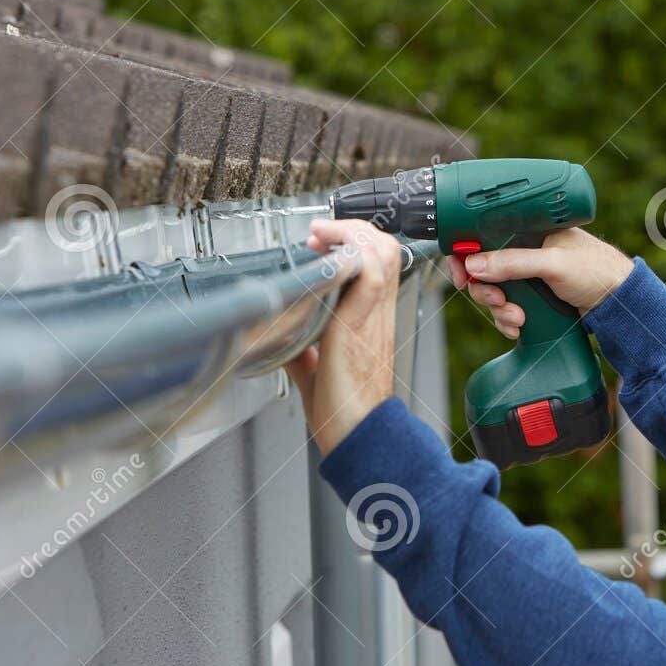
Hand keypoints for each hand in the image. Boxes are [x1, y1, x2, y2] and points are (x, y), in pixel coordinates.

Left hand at [287, 218, 403, 454]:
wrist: (358, 438)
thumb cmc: (344, 413)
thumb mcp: (317, 368)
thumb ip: (303, 346)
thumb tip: (280, 332)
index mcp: (371, 321)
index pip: (379, 261)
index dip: (355, 240)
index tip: (322, 241)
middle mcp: (378, 313)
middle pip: (385, 246)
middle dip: (353, 227)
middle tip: (321, 234)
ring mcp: (373, 317)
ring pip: (381, 251)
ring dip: (350, 233)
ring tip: (322, 234)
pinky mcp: (361, 325)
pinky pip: (371, 273)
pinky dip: (351, 251)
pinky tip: (326, 247)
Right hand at [446, 228, 632, 338]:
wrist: (618, 303)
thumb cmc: (596, 271)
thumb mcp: (552, 264)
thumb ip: (514, 263)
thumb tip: (475, 265)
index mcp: (527, 230)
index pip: (485, 235)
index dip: (467, 255)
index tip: (462, 274)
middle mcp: (524, 250)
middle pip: (484, 270)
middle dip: (486, 291)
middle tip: (497, 301)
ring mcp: (528, 276)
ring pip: (494, 293)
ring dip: (499, 310)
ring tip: (518, 318)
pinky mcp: (533, 297)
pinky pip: (506, 310)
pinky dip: (508, 321)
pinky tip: (520, 327)